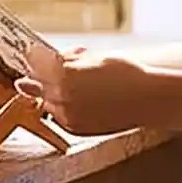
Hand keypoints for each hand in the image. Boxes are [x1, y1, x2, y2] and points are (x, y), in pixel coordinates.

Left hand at [16, 46, 152, 135]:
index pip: (34, 61)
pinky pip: (58, 117)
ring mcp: (66, 115)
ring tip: (79, 86)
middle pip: (35, 84)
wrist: (147, 99)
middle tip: (60, 70)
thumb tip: (45, 55)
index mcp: (63, 73)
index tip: (37, 53)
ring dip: (53, 93)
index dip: (35, 56)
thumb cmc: (125, 72)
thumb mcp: (93, 56)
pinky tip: (83, 100)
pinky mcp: (74, 129)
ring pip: (46, 102)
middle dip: (44, 76)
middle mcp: (60, 96)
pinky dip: (64, 108)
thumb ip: (65, 58)